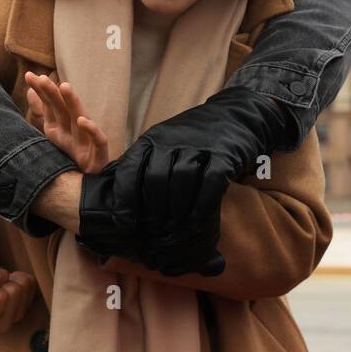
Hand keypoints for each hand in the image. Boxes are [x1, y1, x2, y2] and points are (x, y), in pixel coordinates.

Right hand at [0, 258, 37, 333]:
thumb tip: (5, 276)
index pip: (0, 298)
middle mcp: (1, 326)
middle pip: (15, 291)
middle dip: (1, 281)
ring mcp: (16, 316)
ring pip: (25, 286)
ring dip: (9, 279)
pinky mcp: (27, 305)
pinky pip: (31, 282)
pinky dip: (18, 276)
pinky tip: (5, 284)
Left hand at [25, 72, 109, 174]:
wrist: (89, 180)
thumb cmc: (74, 153)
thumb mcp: (55, 132)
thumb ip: (44, 112)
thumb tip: (30, 92)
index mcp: (63, 125)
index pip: (51, 104)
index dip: (41, 90)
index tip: (29, 75)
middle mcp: (75, 129)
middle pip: (63, 108)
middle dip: (53, 92)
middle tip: (42, 78)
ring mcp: (87, 140)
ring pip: (80, 118)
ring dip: (73, 103)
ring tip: (65, 87)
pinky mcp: (99, 153)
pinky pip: (97, 139)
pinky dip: (91, 130)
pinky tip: (82, 121)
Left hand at [76, 87, 290, 276]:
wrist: (236, 115)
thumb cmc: (193, 139)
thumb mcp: (163, 144)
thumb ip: (141, 166)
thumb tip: (114, 196)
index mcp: (152, 139)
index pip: (130, 169)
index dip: (124, 199)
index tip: (123, 225)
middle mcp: (173, 140)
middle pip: (155, 179)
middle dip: (151, 213)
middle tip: (152, 236)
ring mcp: (200, 145)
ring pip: (182, 181)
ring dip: (176, 212)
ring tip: (172, 235)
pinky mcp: (225, 153)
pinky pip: (212, 182)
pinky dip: (202, 206)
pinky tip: (197, 224)